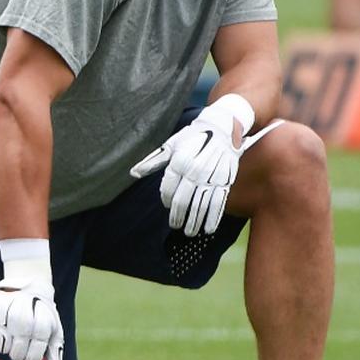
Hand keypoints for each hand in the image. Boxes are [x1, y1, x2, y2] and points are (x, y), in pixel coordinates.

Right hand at [0, 258, 62, 359]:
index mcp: (43, 324)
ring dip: (6, 346)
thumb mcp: (54, 334)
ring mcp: (7, 312)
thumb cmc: (43, 316)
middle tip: (20, 347)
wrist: (29, 288)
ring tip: (12, 335)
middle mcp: (24, 318)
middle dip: (18, 354)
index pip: (34, 354)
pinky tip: (2, 331)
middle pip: (15, 352)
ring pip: (1, 346)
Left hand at [129, 94, 253, 236]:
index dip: (165, 199)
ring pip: (201, 205)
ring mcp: (212, 176)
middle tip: (175, 226)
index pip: (168, 188)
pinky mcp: (226, 180)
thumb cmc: (193, 136)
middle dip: (178, 216)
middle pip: (183, 200)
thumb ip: (153, 161)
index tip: (166, 206)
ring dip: (195, 222)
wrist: (223, 127)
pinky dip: (213, 218)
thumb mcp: (171, 145)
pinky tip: (209, 229)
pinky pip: (219, 203)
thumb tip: (134, 173)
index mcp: (179, 161)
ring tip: (189, 232)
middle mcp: (195, 170)